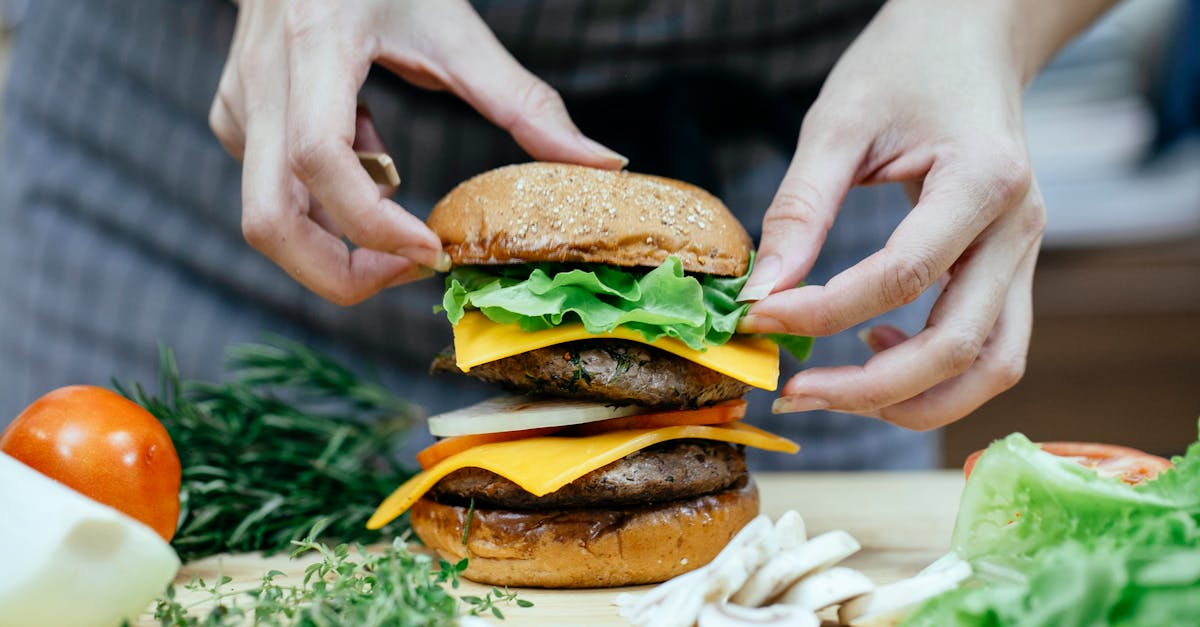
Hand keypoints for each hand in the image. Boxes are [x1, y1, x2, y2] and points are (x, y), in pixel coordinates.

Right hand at [209, 0, 625, 304]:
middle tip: (409, 270)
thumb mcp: (457, 30)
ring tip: (397, 205)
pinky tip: (371, 160)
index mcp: (317, 46)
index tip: (431, 250)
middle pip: (267, 221)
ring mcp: (240, 105)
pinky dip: (328, 204)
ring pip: (265, 218)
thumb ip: (526, 102)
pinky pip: (273, 191)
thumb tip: (602, 164)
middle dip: (338, 273)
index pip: (320, 160)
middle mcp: (263, 82)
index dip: (372, 224)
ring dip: (337, 240)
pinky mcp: (234, 121)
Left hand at [737, 0, 1107, 429]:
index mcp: (984, 178)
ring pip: (991, 368)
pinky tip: (874, 347)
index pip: (903, 276)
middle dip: (869, 390)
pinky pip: (990, 349)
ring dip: (912, 401)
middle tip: (793, 390)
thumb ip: (800, 210)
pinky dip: (936, 375)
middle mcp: (1021, 227)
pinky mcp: (1013, 269)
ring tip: (834, 388)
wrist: (971, 37)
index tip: (757, 317)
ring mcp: (1026, 254)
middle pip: (959, 347)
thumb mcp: (838, 123)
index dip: (824, 311)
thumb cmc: (904, 66)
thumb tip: (760, 294)